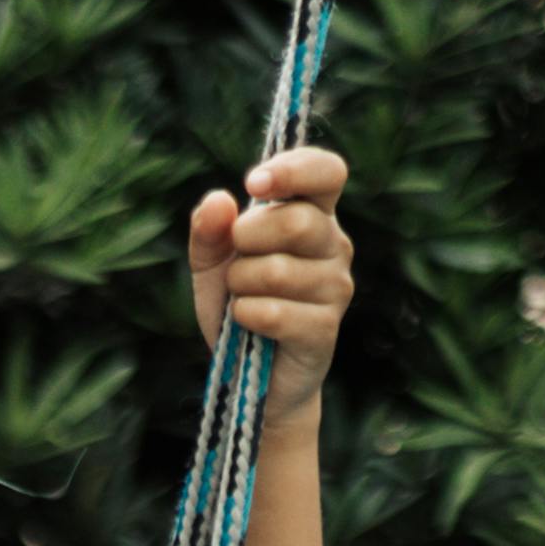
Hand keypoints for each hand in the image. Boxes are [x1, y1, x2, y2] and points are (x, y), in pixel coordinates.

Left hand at [189, 147, 351, 415]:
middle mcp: (334, 245)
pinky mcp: (326, 329)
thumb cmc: (239, 304)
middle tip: (236, 262)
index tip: (253, 184)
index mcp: (313, 214)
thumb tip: (219, 200)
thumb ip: (208, 229)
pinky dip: (245, 317)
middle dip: (247, 239)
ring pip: (276, 270)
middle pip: (297, 221)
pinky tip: (249, 325)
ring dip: (240, 286)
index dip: (293, 170)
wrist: (251, 375)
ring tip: (242, 299)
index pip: (326, 171)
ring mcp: (336, 288)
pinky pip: (274, 313)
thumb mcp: (212, 262)